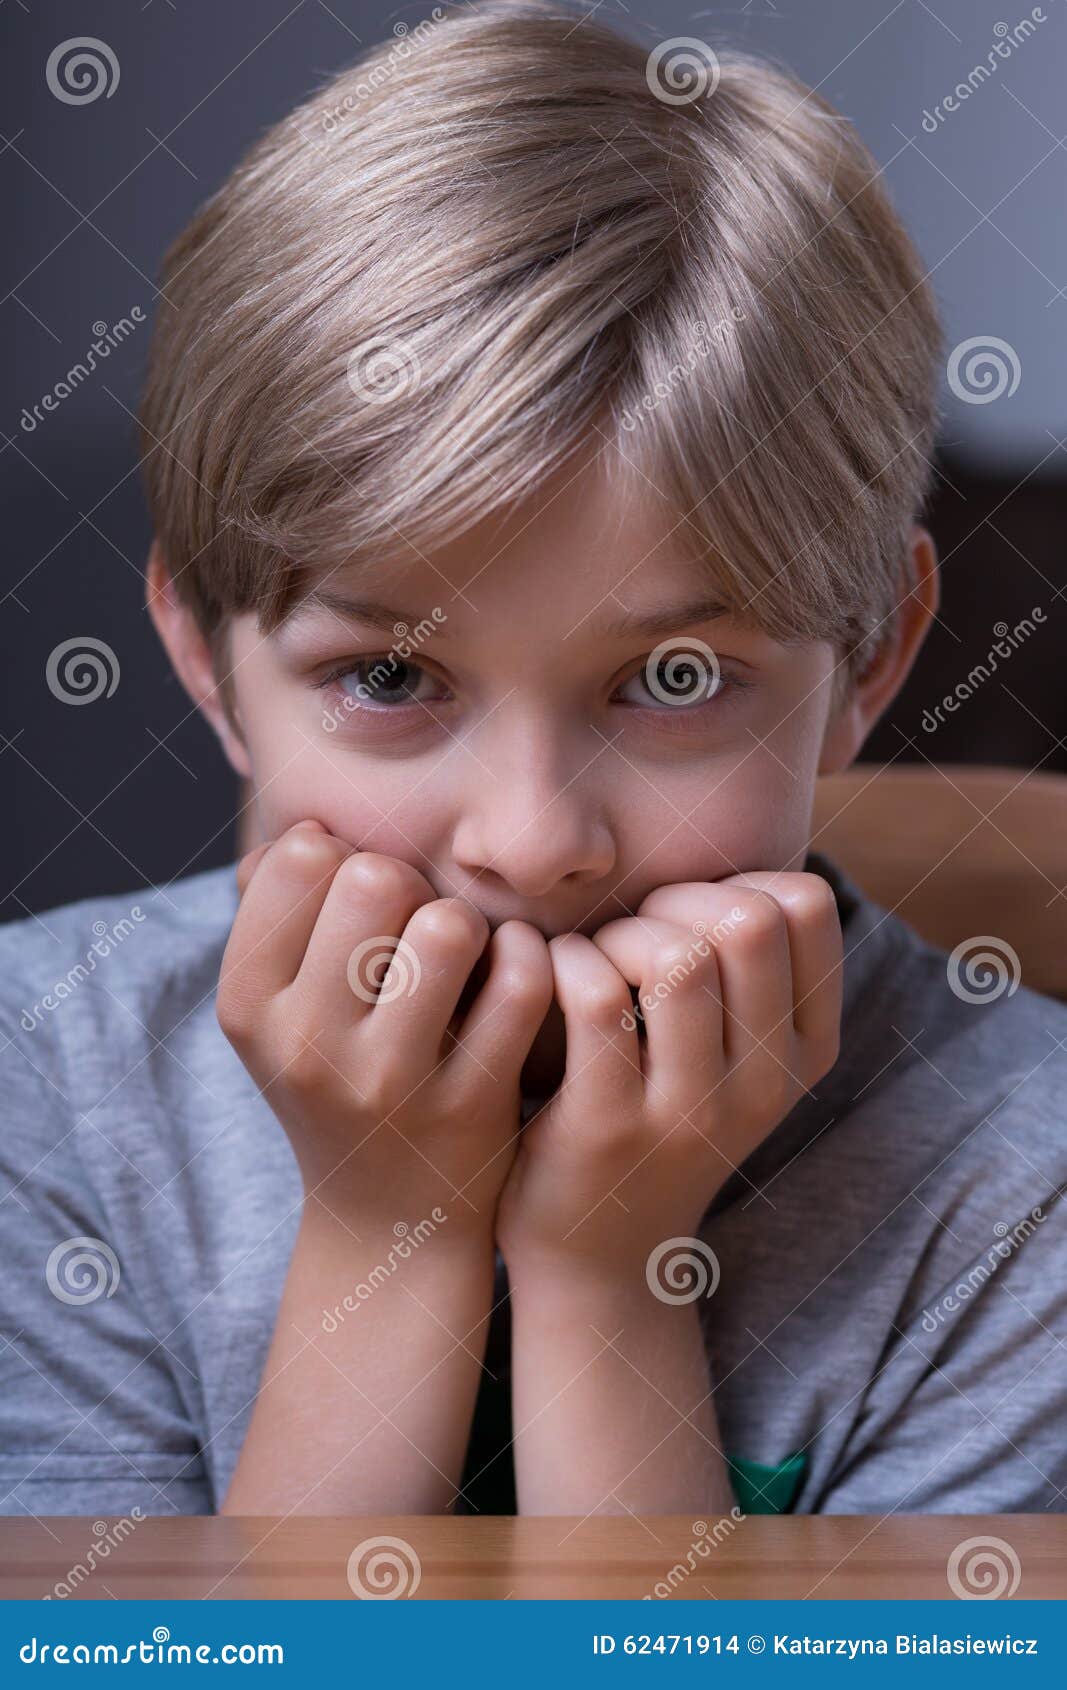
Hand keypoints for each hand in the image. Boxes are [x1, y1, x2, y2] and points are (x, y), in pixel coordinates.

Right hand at [217, 820, 553, 1243]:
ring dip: (469, 923)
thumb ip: (276, 908)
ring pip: (450, 927)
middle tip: (417, 927)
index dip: (345, 856)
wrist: (388, 1217)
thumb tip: (310, 828)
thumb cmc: (338, 1074)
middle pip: (377, 879)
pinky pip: (519, 983)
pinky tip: (517, 973)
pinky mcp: (470, 1105)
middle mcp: (304, 1044)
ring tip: (464, 956)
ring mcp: (389, 1082)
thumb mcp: (279, 1007)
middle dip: (412, 885)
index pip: (302, 857)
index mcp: (246, 1004)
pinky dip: (528, 959)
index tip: (358, 905)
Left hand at [495, 871, 842, 1278]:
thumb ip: (748, 968)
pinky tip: (552, 981)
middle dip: (674, 901)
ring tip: (592, 962)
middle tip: (630, 937)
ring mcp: (691, 1112)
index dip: (734, 882)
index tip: (687, 922)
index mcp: (805, 1052)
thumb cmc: (658, 1114)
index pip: (805, 905)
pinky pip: (594, 997)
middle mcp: (765, 1085)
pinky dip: (564, 963)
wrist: (599, 1251)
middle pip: (747, 921)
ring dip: (617, 935)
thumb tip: (737, 860)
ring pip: (677, 958)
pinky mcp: (609, 1127)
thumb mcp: (735, 1055)